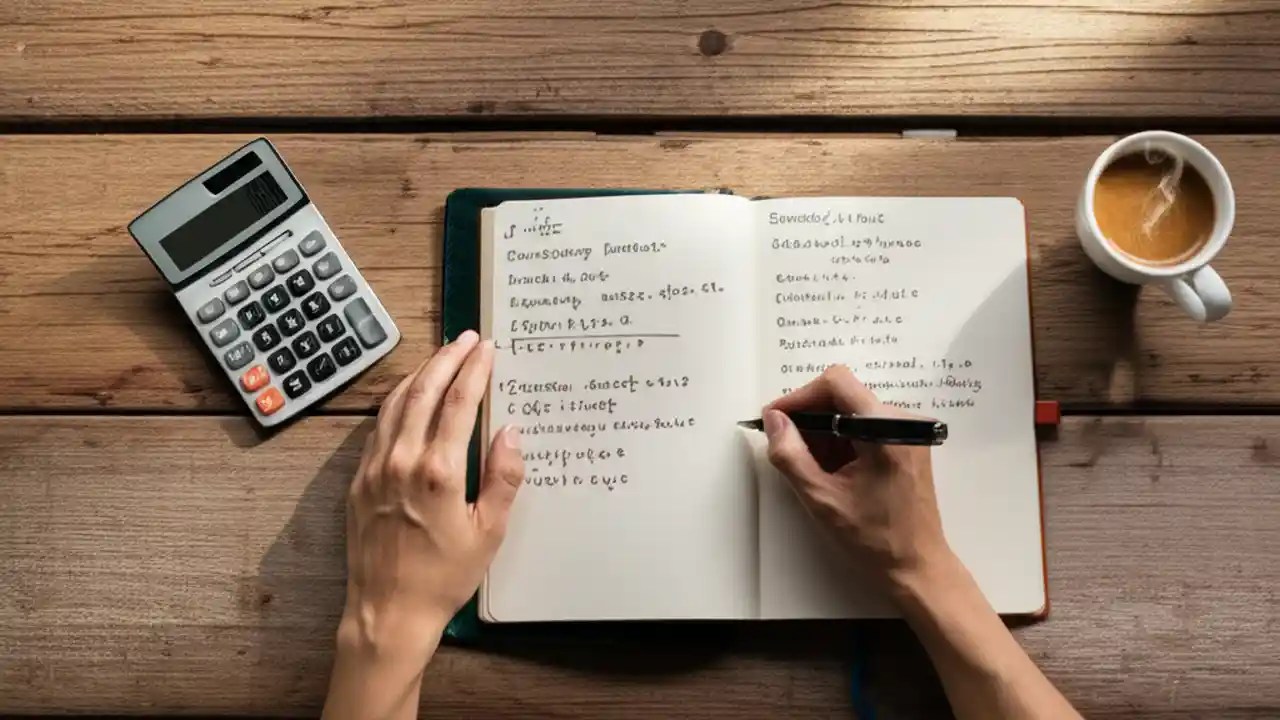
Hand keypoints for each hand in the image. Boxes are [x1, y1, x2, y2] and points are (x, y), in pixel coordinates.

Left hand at [339, 330, 522, 658]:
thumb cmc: (444, 577)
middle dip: (448, 359)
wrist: (389, 610)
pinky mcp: (359, 480)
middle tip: (466, 339)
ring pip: (396, 403)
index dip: (474, 369)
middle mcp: (402, 460)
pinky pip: (379, 427)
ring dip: (421, 374)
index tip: (487, 348)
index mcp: (439, 471)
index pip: (459, 402)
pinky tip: (410, 395)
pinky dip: (397, 401)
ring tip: (441, 357)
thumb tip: (511, 432)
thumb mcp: (489, 532)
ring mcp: (375, 468)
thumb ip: (503, 477)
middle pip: (425, 390)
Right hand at [762, 365, 952, 592]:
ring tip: (809, 467)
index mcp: (886, 429)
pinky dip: (841, 441)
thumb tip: (773, 420)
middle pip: (844, 394)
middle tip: (785, 447)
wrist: (917, 568)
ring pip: (852, 411)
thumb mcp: (822, 499)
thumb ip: (791, 455)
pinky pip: (865, 427)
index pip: (836, 383)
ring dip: (824, 432)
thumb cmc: (874, 539)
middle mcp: (903, 421)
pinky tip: (830, 471)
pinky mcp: (907, 444)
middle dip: (809, 418)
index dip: (799, 397)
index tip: (775, 421)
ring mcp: (908, 432)